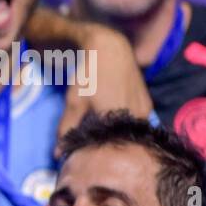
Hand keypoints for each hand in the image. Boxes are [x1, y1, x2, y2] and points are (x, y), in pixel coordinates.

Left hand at [55, 25, 153, 155]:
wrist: (111, 49)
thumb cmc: (90, 75)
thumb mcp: (75, 101)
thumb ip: (67, 128)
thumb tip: (57, 154)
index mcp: (120, 118)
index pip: (108, 147)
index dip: (95, 153)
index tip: (84, 155)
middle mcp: (137, 117)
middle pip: (122, 141)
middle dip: (106, 146)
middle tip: (91, 145)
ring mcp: (145, 111)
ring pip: (130, 133)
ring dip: (117, 137)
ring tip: (101, 135)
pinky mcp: (147, 105)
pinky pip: (137, 124)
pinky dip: (125, 128)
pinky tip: (112, 125)